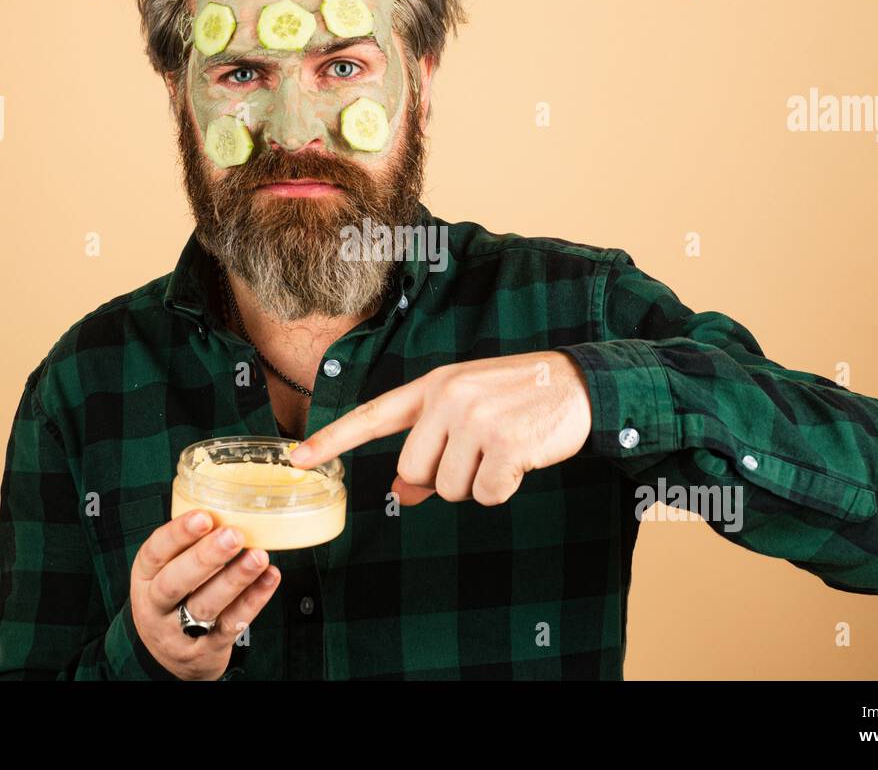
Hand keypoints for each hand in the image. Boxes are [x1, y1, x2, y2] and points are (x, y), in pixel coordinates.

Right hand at [130, 510, 280, 678]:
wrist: (169, 656)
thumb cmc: (175, 596)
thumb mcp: (166, 570)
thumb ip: (189, 545)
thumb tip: (233, 502)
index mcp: (145, 576)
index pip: (155, 553)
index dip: (178, 534)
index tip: (204, 516)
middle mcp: (155, 605)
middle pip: (175, 583)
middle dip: (205, 557)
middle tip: (234, 536)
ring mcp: (178, 631)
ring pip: (204, 606)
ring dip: (234, 580)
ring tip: (259, 557)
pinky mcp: (204, 650)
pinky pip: (229, 625)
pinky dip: (252, 601)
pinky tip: (269, 578)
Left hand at [290, 351, 592, 506]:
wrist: (579, 383)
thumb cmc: (518, 400)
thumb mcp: (469, 413)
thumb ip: (431, 449)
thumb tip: (401, 493)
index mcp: (433, 386)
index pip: (373, 415)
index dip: (334, 439)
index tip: (297, 457)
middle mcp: (448, 398)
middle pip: (414, 472)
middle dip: (445, 478)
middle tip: (481, 452)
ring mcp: (476, 419)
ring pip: (449, 489)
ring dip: (478, 484)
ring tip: (504, 450)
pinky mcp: (505, 443)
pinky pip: (486, 495)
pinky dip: (505, 489)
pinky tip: (522, 458)